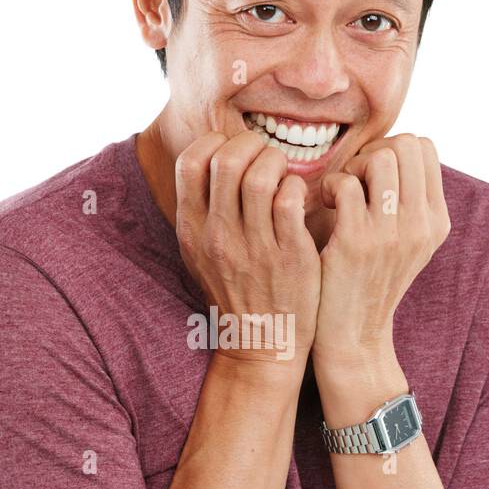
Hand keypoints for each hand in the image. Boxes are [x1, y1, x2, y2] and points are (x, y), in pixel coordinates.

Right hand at [175, 131, 321, 373]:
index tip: (233, 152)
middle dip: (251, 145)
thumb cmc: (235, 291)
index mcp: (192, 230)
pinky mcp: (289, 256)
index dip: (215, 143)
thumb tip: (211, 157)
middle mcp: (218, 236)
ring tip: (283, 174)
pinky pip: (291, 199)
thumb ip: (201, 209)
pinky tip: (297, 199)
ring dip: (277, 162)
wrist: (261, 345)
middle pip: (226, 159)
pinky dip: (296, 187)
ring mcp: (254, 247)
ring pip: (261, 175)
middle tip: (264, 157)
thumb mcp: (201, 254)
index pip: (191, 162)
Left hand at [312, 134, 450, 377]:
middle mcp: (421, 224)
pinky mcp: (357, 242)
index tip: (373, 177)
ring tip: (342, 195)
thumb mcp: (404, 242)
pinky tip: (327, 207)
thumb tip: (390, 150)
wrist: (354, 335)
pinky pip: (347, 183)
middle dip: (373, 153)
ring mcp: (392, 233)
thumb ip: (406, 200)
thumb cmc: (367, 279)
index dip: (393, 149)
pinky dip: (332, 186)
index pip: (425, 148)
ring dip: (352, 167)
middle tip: (356, 183)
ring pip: (380, 157)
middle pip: (405, 145)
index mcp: (436, 220)